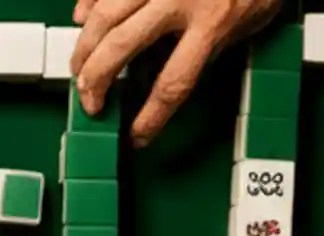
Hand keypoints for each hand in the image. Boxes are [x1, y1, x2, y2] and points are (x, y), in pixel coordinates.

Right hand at [70, 0, 278, 146]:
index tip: (137, 135)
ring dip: (84, 46)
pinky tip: (82, 19)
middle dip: (96, 79)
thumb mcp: (245, 25)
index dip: (151, 117)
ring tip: (78, 67)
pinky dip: (88, 3)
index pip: (173, 83)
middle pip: (122, 45)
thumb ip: (206, 48)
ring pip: (105, 15)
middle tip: (89, 100)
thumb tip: (164, 71)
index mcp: (213, 22)